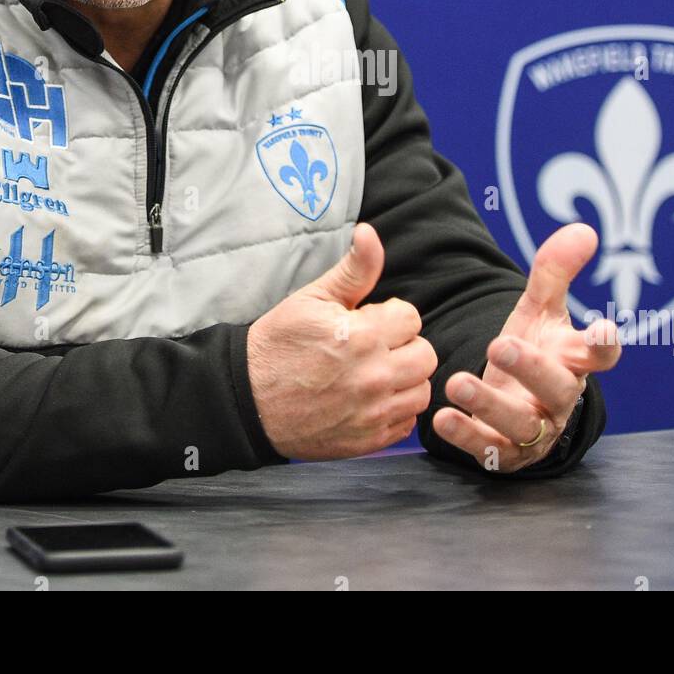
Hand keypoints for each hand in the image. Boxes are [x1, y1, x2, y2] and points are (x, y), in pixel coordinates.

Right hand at [247, 222, 437, 459]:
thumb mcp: (312, 298)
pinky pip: (406, 423)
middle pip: (426, 356)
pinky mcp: (368, 440)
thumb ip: (353, 269)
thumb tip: (370, 233)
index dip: (390, 316)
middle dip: (404, 346)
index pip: (412, 319)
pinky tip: (370, 398)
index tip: (366, 321)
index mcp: (363, 337)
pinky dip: (395, 410)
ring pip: (421, 392)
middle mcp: (374, 377)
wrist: (247, 399)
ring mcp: (372, 414)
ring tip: (375, 372)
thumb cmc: (278, 344)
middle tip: (374, 347)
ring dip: (404, 379)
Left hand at [432, 223, 619, 472]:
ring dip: (489, 404)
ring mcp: (534, 428)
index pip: (600, 356)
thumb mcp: (540, 310)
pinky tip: (442, 417)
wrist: (513, 400)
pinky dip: (466, 435)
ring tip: (456, 383)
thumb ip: (555, 271)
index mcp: (574, 361)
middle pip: (556, 388)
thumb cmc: (534, 350)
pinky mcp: (506, 451)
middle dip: (531, 369)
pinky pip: (490, 448)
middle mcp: (559, 398)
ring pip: (520, 423)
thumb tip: (583, 229)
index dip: (603, 345)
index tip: (601, 329)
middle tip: (501, 345)